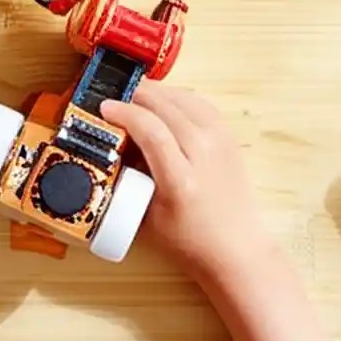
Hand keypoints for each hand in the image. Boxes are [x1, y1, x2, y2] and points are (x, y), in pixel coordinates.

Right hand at [103, 85, 332, 340]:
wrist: (236, 248)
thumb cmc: (189, 239)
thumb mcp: (147, 216)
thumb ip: (129, 179)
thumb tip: (114, 144)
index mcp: (180, 179)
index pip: (150, 129)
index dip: (124, 112)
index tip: (104, 107)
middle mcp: (204, 154)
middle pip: (166, 106)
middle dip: (135, 95)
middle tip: (113, 97)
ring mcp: (220, 142)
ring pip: (184, 98)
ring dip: (156, 92)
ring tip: (134, 95)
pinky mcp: (229, 137)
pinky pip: (200, 104)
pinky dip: (177, 97)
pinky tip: (163, 101)